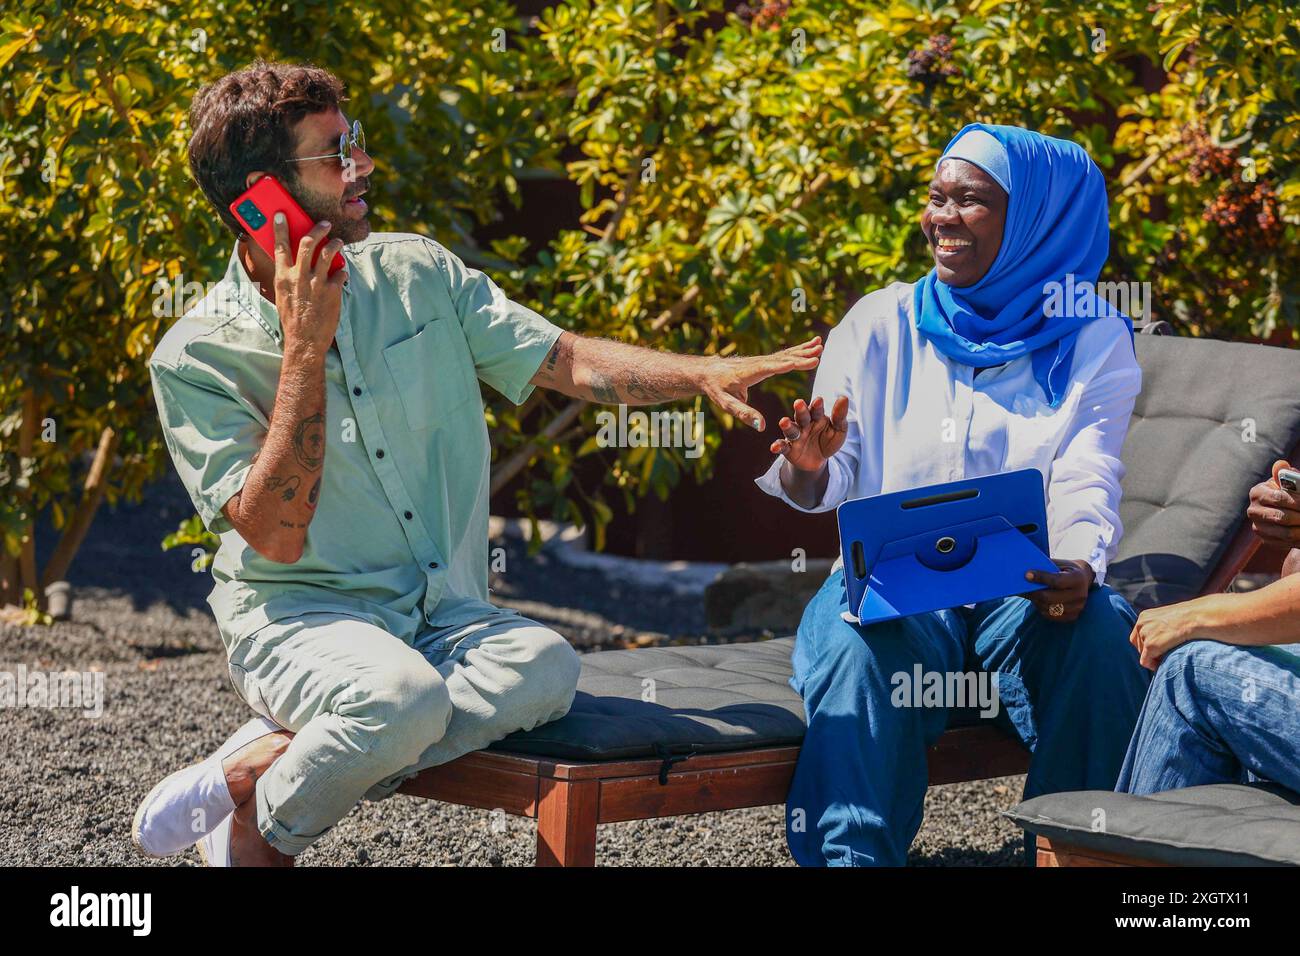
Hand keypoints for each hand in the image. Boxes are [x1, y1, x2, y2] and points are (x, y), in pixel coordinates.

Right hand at [272, 213, 346, 357]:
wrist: (305, 341)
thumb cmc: (292, 319)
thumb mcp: (283, 296)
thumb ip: (288, 278)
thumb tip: (293, 263)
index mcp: (283, 277)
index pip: (280, 246)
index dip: (281, 228)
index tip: (283, 215)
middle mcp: (299, 277)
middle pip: (308, 244)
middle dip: (317, 230)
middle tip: (325, 224)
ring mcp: (316, 283)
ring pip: (327, 253)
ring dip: (335, 244)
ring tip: (338, 242)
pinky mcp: (332, 291)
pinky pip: (340, 273)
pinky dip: (342, 271)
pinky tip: (342, 273)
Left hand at [699, 337, 822, 429]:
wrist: (707, 371)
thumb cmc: (716, 389)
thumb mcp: (727, 404)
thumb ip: (744, 414)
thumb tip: (761, 426)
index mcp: (748, 373)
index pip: (770, 368)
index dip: (787, 365)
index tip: (803, 362)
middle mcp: (757, 363)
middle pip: (781, 358)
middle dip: (800, 355)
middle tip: (819, 352)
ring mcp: (761, 360)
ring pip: (785, 354)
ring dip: (803, 349)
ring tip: (819, 343)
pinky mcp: (764, 361)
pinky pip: (783, 355)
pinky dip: (798, 350)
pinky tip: (809, 345)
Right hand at [770, 395, 849, 471]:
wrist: (818, 460)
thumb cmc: (828, 441)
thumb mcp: (839, 430)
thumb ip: (840, 416)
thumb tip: (844, 397)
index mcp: (816, 417)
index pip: (816, 410)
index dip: (817, 406)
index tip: (819, 401)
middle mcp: (804, 424)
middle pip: (802, 416)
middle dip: (800, 410)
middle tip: (799, 403)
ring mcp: (795, 437)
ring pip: (791, 430)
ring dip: (787, 426)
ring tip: (783, 421)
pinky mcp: (789, 450)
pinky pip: (783, 447)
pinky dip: (778, 446)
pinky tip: (774, 447)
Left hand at [1023, 559, 1094, 622]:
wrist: (1082, 580)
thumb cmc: (1065, 570)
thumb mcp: (1059, 564)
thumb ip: (1045, 568)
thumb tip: (1025, 574)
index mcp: (1078, 578)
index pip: (1057, 581)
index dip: (1040, 578)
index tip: (1027, 575)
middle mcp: (1080, 595)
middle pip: (1050, 597)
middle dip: (1034, 592)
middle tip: (1022, 587)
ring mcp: (1077, 608)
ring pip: (1048, 608)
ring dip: (1036, 600)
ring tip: (1029, 593)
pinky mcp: (1072, 616)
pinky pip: (1050, 616)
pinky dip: (1041, 608)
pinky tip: (1037, 600)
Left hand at [1129, 598, 1211, 669]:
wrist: (1196, 617)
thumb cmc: (1189, 618)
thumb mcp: (1169, 618)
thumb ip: (1160, 627)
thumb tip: (1160, 639)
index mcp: (1144, 617)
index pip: (1138, 636)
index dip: (1147, 645)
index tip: (1160, 649)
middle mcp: (1141, 624)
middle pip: (1139, 645)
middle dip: (1150, 652)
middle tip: (1166, 653)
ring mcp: (1144, 634)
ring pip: (1143, 654)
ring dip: (1154, 657)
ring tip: (1169, 655)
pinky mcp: (1150, 645)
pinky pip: (1146, 661)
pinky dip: (1154, 665)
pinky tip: (1166, 663)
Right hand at [1246, 459, 1299, 546]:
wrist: (1283, 510)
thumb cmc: (1289, 492)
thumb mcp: (1289, 483)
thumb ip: (1288, 475)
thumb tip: (1282, 465)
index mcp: (1257, 492)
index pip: (1279, 498)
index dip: (1299, 501)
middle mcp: (1253, 510)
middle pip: (1282, 517)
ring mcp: (1258, 526)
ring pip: (1286, 532)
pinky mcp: (1265, 539)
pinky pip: (1286, 542)